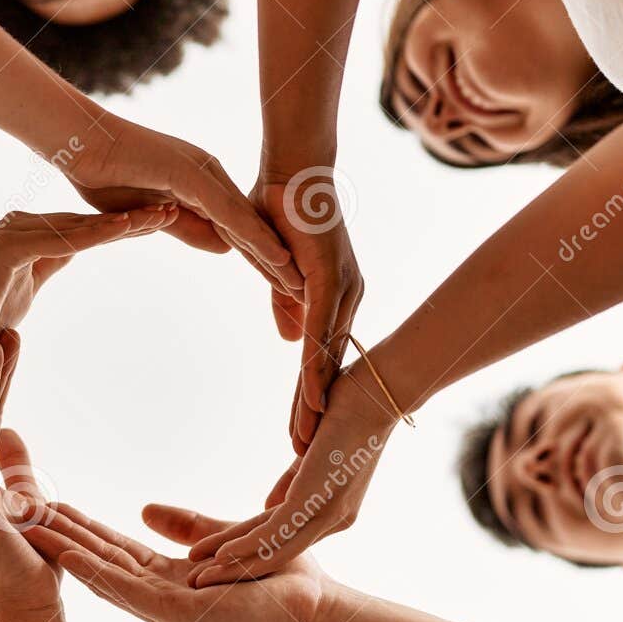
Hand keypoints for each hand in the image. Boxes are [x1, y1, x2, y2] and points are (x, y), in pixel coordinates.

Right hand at [0, 207, 175, 360]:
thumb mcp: (27, 287)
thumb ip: (48, 263)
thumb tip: (70, 251)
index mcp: (29, 233)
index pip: (87, 228)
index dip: (125, 223)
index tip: (162, 221)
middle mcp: (21, 225)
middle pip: (89, 221)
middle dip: (133, 216)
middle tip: (176, 208)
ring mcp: (12, 233)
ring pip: (80, 226)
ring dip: (124, 221)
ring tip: (163, 215)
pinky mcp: (6, 249)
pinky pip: (61, 240)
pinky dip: (95, 235)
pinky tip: (126, 228)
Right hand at [22, 501, 331, 621]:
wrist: (317, 610)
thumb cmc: (280, 580)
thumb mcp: (222, 541)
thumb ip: (184, 528)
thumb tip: (146, 508)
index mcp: (165, 583)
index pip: (109, 550)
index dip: (74, 526)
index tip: (40, 503)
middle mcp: (155, 601)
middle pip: (94, 561)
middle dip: (54, 535)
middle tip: (12, 508)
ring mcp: (163, 611)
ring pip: (101, 574)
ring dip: (61, 551)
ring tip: (24, 526)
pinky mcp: (178, 615)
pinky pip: (128, 589)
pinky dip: (94, 570)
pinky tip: (66, 553)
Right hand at [62, 116, 302, 298]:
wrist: (77, 141)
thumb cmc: (104, 175)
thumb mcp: (149, 213)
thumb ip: (184, 226)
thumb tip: (222, 247)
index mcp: (200, 184)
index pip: (238, 230)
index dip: (259, 258)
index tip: (280, 286)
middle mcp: (209, 175)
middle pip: (250, 227)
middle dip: (275, 261)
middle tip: (302, 292)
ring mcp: (203, 172)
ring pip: (247, 223)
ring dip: (274, 255)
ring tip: (300, 285)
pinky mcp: (191, 173)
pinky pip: (230, 212)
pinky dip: (255, 237)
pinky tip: (277, 258)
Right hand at [183, 363, 397, 587]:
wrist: (375, 395)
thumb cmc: (347, 417)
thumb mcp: (312, 460)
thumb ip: (291, 484)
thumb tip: (266, 506)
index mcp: (333, 513)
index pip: (281, 538)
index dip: (246, 551)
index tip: (215, 561)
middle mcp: (333, 521)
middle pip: (274, 552)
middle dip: (234, 568)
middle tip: (199, 581)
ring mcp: (326, 514)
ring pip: (272, 551)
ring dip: (233, 565)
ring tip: (199, 576)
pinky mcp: (315, 501)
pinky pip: (274, 533)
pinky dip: (244, 546)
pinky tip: (219, 556)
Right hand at [251, 164, 363, 452]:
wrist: (292, 163)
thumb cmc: (281, 205)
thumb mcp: (276, 266)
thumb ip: (284, 301)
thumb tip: (288, 338)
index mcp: (334, 295)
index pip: (320, 358)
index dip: (310, 396)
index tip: (299, 433)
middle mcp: (346, 298)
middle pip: (328, 370)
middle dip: (314, 415)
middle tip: (303, 458)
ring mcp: (342, 291)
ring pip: (326, 362)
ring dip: (314, 405)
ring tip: (303, 445)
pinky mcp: (330, 281)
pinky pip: (321, 337)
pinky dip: (316, 373)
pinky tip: (310, 404)